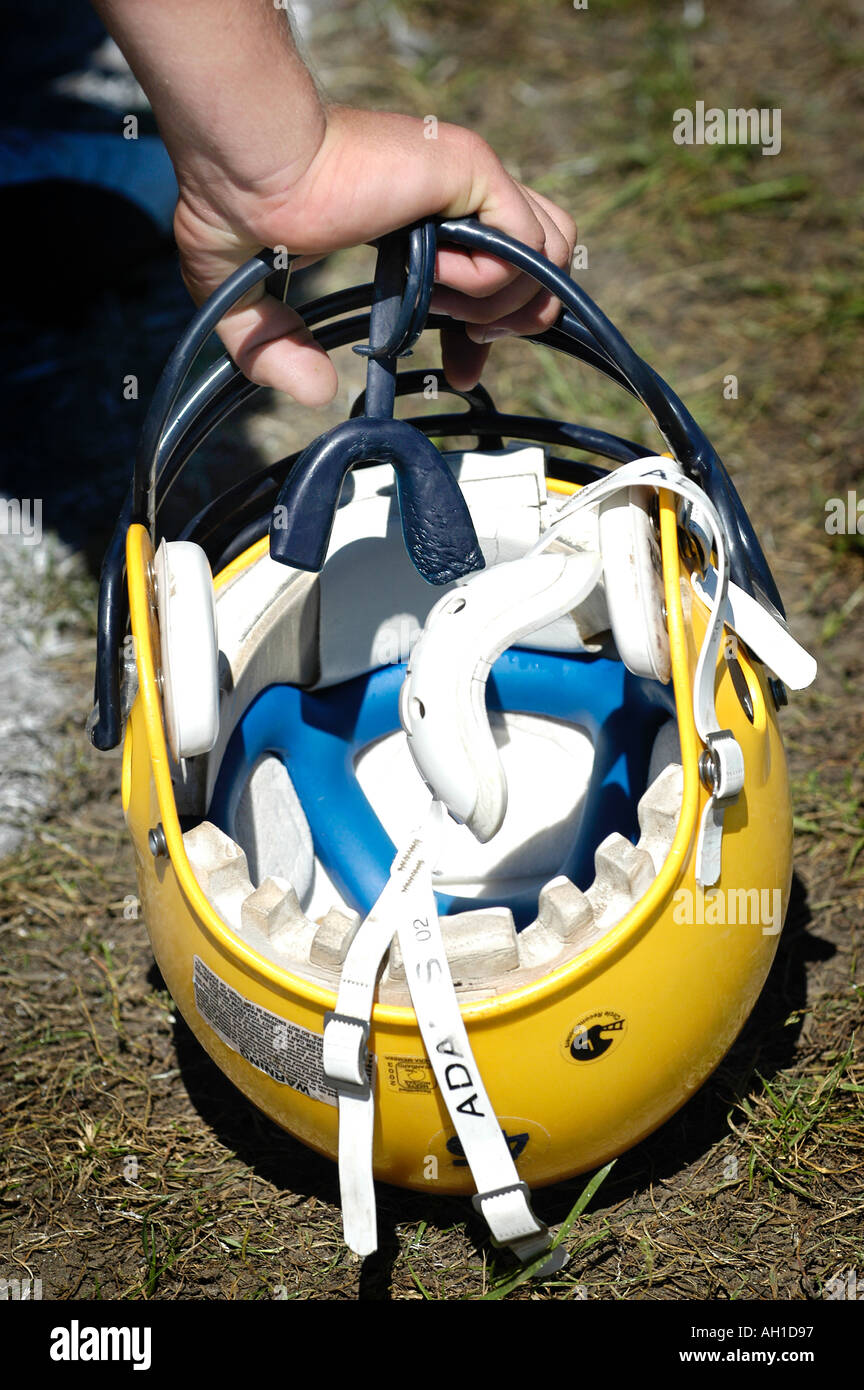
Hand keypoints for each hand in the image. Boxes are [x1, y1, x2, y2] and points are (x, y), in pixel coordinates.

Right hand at [173, 105, 575, 403]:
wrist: (246, 167)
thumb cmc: (236, 206)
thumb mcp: (245, 303)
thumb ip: (273, 351)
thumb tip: (313, 393)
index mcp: (415, 222)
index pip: (493, 276)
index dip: (490, 334)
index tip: (464, 372)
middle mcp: (450, 197)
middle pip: (540, 264)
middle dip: (514, 323)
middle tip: (469, 344)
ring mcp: (465, 180)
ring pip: (549, 251)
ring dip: (504, 302)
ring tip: (449, 306)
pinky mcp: (472, 168)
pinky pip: (523, 244)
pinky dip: (490, 278)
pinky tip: (439, 275)